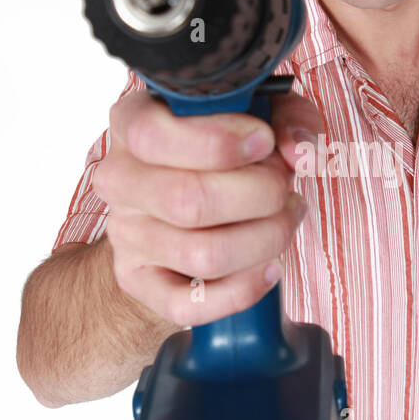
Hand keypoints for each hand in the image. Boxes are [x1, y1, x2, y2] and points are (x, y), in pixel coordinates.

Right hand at [91, 86, 324, 326]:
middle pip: (190, 201)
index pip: (154, 136)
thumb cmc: (223, 152)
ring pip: (202, 255)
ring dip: (264, 239)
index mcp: (132, 123)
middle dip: (260, 195)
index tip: (264, 141)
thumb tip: (299, 152)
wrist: (178, 206)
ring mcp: (126, 234)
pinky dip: (243, 290)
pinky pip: (189, 305)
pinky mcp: (138, 281)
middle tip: (283, 187)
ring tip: (284, 220)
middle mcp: (119, 179)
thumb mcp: (259, 114)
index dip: (221, 142)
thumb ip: (288, 118)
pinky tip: (269, 267)